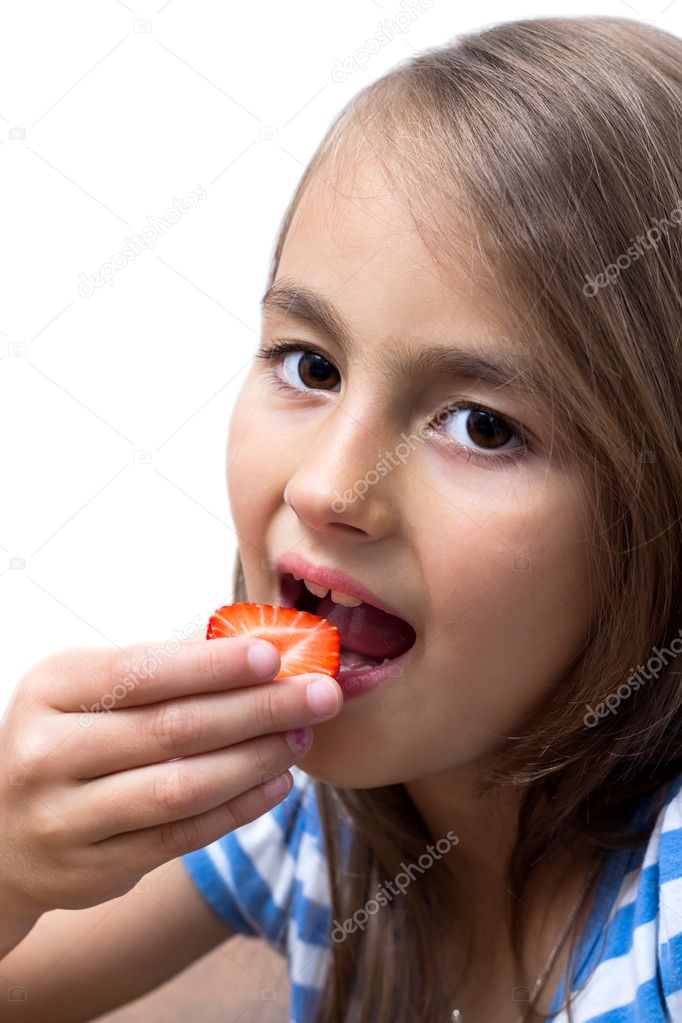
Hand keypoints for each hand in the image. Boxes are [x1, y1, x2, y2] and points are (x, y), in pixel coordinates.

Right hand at [0, 636, 341, 915]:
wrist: (0, 834)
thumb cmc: (67, 739)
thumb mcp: (87, 690)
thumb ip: (160, 672)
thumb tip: (257, 650)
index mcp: (51, 689)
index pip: (145, 671)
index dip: (215, 665)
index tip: (275, 654)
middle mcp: (48, 753)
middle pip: (173, 729)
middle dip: (259, 708)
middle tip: (320, 694)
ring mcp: (67, 818)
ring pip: (181, 787)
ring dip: (256, 759)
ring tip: (302, 736)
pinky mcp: (94, 870)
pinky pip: (182, 836)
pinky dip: (238, 809)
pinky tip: (277, 782)